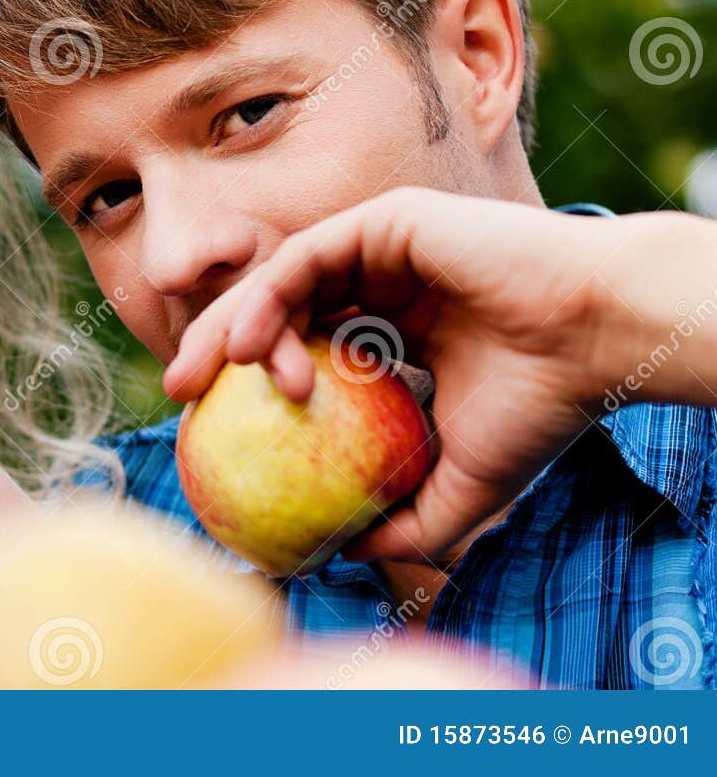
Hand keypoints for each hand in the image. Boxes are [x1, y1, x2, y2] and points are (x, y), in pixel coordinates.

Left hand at [161, 187, 714, 563]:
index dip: (250, 381)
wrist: (599, 342)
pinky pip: (303, 259)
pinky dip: (267, 300)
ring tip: (203, 378)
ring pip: (280, 282)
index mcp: (399, 331)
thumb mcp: (460, 488)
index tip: (208, 423)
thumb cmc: (542, 410)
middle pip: (278, 309)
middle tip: (176, 393)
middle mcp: (384, 283)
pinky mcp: (385, 221)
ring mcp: (383, 248)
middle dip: (216, 348)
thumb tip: (339, 556)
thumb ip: (402, 521)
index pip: (305, 347)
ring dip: (236, 328)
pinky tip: (246, 348)